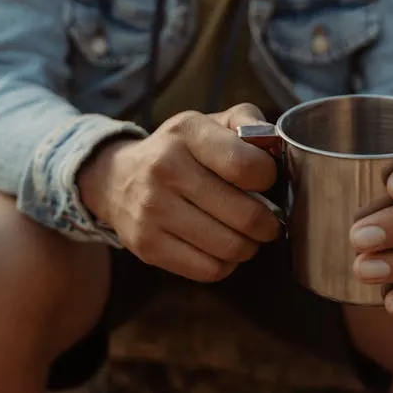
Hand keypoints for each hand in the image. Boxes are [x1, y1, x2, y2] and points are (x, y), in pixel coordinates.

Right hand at [78, 104, 280, 282]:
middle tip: (267, 219)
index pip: (246, 166)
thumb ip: (246, 122)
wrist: (116, 179)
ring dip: (249, 246)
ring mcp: (153, 210)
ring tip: (244, 234)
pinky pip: (209, 270)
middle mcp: (165, 168)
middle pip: (245, 215)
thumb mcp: (206, 124)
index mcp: (187, 133)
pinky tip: (219, 247)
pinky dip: (225, 263)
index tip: (265, 181)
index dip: (269, 178)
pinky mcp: (147, 246)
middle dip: (268, 222)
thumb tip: (276, 143)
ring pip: (230, 247)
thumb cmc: (177, 152)